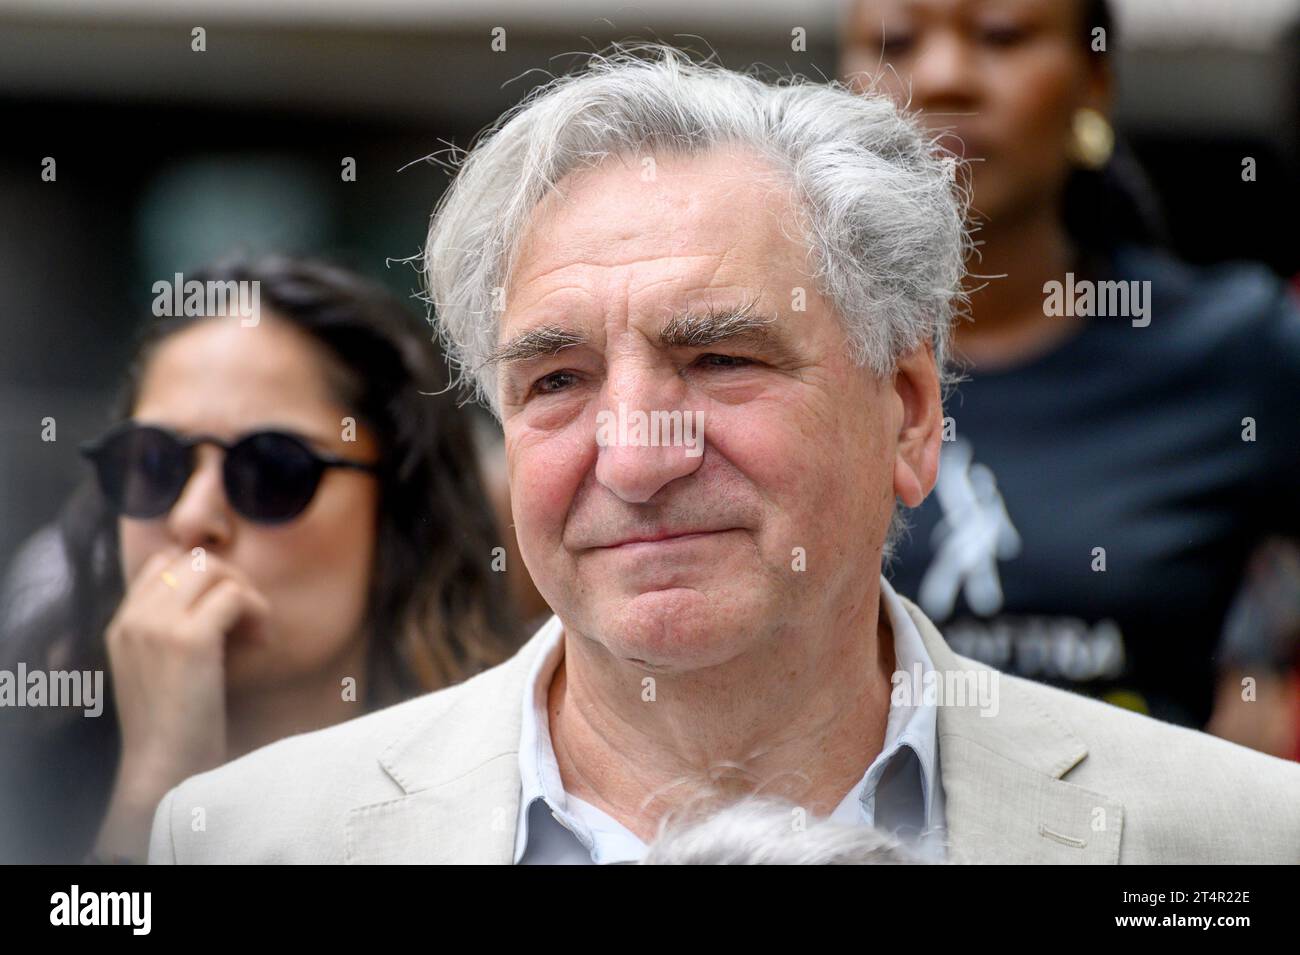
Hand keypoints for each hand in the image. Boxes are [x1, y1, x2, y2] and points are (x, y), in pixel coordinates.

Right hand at [91, 547, 270, 860]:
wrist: (164, 773)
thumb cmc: (176, 729)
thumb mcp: (162, 670)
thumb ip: (173, 631)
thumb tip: (221, 596)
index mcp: (122, 624)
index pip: (165, 561)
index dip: (206, 577)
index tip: (227, 613)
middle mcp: (133, 618)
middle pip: (194, 559)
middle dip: (231, 581)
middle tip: (249, 621)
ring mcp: (157, 625)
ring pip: (214, 569)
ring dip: (246, 593)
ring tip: (255, 633)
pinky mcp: (188, 640)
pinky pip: (235, 596)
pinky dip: (257, 613)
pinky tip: (261, 643)